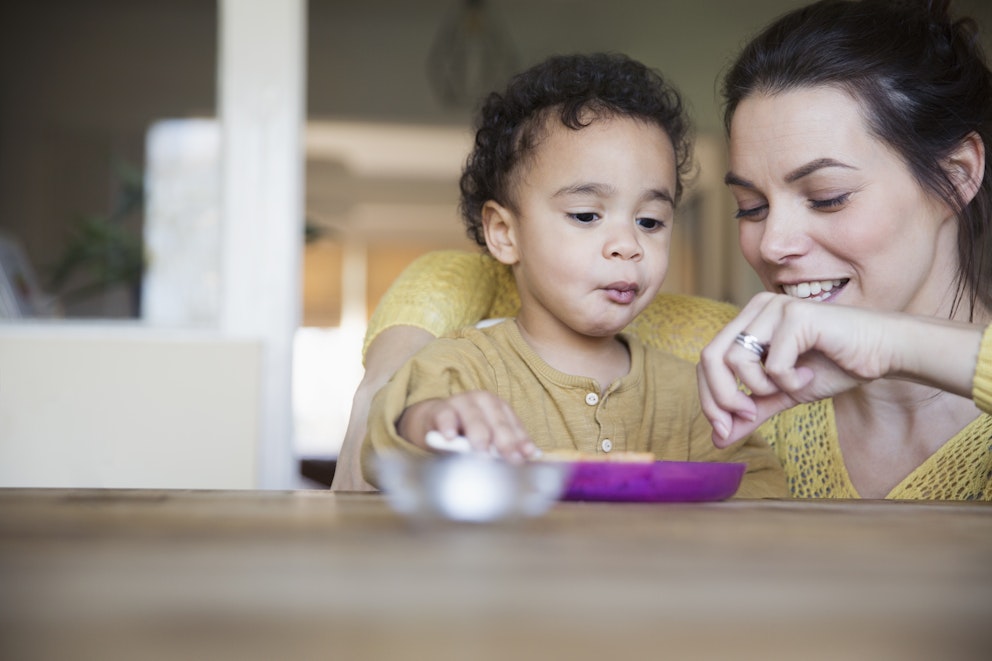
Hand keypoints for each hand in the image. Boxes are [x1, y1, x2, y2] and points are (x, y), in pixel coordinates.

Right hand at [398, 391, 541, 462]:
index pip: (513, 425)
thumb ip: (508, 445)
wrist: (435, 421)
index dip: (521, 441)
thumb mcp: (489, 437)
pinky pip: (445, 417)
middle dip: (505, 442)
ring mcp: (460, 402)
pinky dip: (448, 426)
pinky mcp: (440, 409)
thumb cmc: (467, 432)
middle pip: (497, 422)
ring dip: (479, 435)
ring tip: (482, 451)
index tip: (527, 456)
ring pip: (473, 418)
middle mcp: (481, 400)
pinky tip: (450, 437)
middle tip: (509, 458)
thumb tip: (534, 456)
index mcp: (498, 406)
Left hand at [697, 293, 903, 445]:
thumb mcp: (783, 394)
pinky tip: (810, 375)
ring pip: (737, 360)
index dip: (709, 398)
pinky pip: (773, 363)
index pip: (707, 360)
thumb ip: (751, 411)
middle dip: (722, 398)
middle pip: (710, 358)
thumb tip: (718, 440)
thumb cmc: (835, 367)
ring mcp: (775, 308)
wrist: (883, 353)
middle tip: (748, 416)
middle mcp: (756, 309)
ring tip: (792, 386)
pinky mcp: (796, 315)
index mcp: (748, 322)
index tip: (724, 430)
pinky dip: (789, 381)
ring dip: (762, 387)